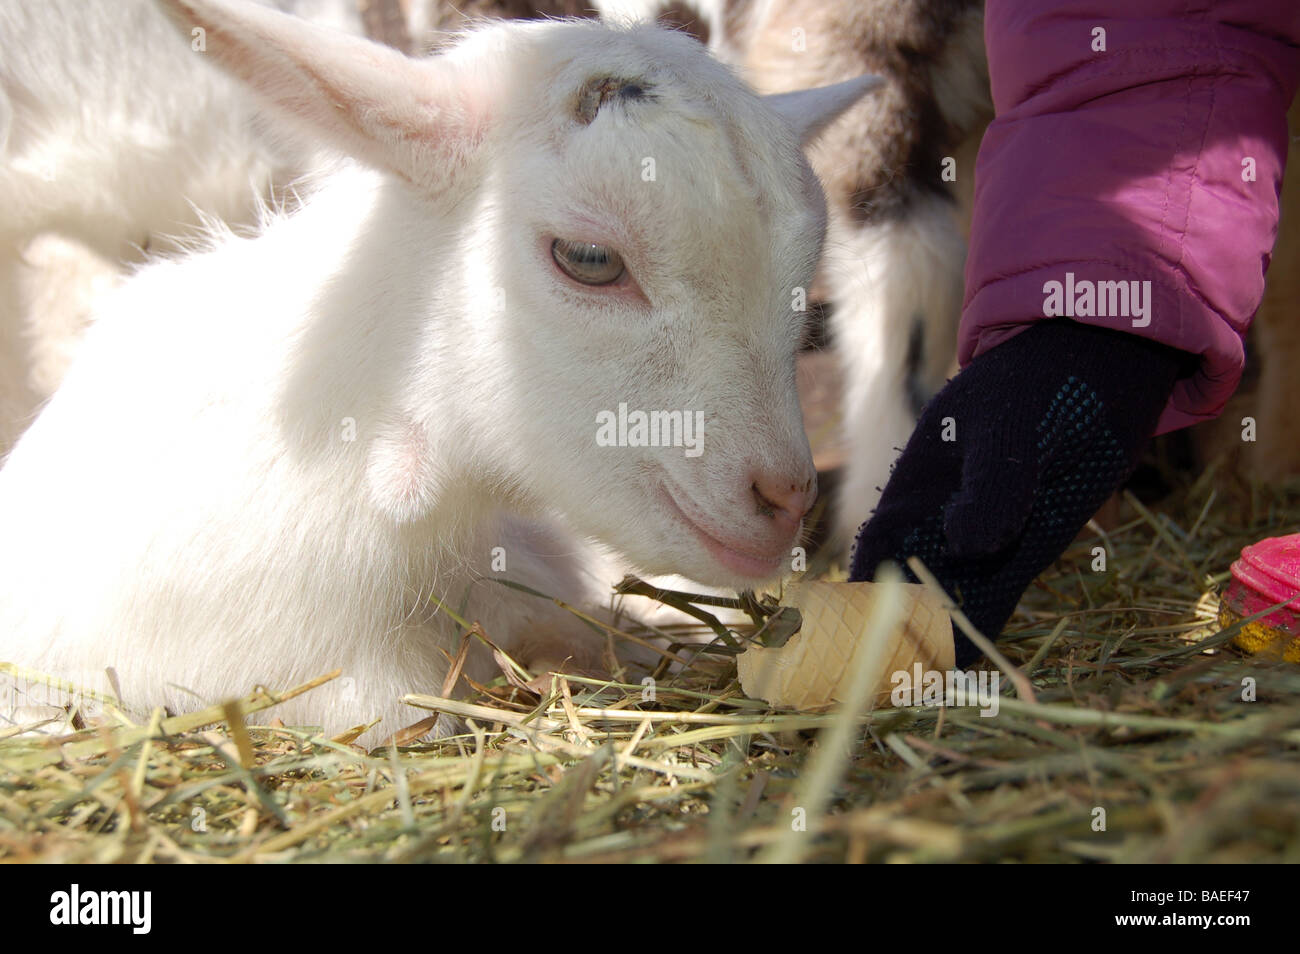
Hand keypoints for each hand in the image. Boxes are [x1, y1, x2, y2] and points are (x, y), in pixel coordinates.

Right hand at [848, 319, 1185, 665]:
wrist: (1099, 365)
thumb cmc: (1041, 383)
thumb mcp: (1012, 423)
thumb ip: (995, 481)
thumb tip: (967, 542)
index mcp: (918, 482)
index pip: (880, 546)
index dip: (864, 590)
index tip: (850, 637)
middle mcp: (943, 515)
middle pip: (907, 582)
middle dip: (891, 629)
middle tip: (878, 684)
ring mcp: (986, 534)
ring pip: (949, 595)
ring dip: (933, 637)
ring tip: (913, 687)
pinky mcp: (1027, 546)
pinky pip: (995, 594)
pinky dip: (978, 626)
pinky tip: (966, 663)